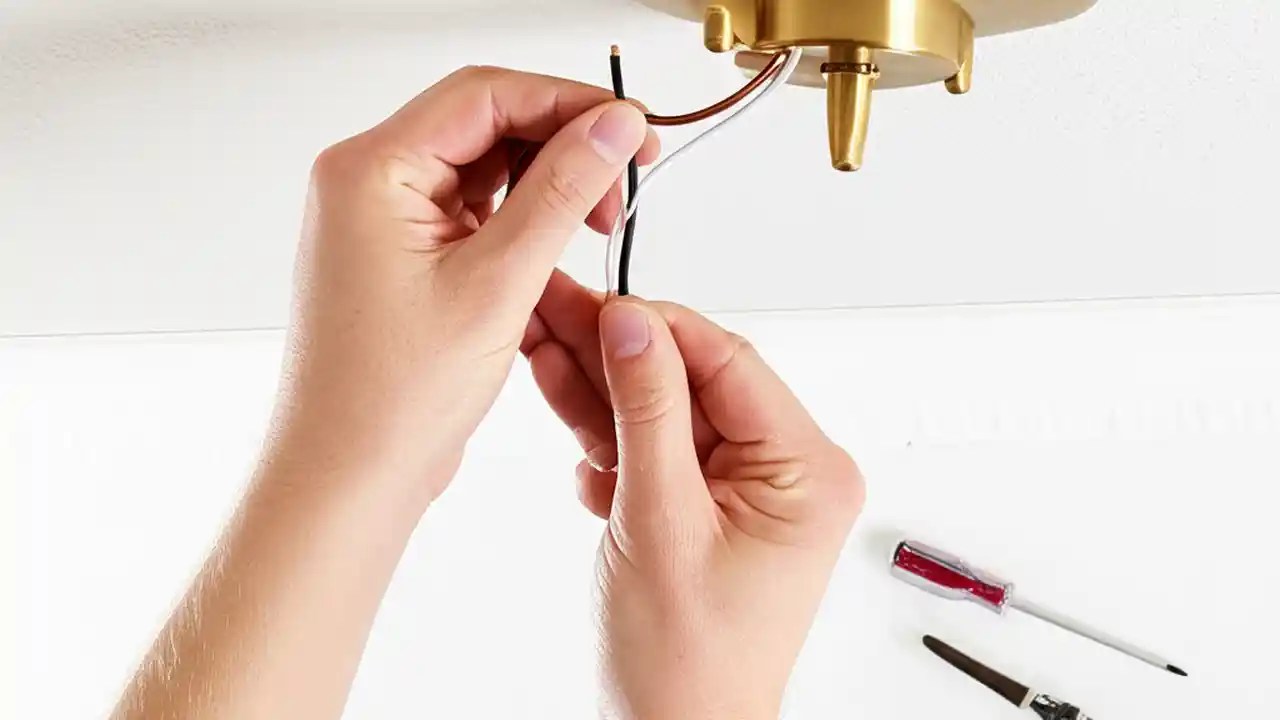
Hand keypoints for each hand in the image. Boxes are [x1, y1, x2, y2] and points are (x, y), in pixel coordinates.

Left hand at [271, 66, 658, 502]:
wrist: (346, 477)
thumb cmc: (390, 399)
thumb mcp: (497, 284)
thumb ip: (560, 192)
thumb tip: (612, 126)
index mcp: (370, 170)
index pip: (486, 94)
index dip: (569, 103)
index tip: (631, 130)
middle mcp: (367, 182)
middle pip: (485, 123)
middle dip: (562, 145)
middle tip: (625, 182)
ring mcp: (382, 219)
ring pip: (484, 168)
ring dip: (547, 186)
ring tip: (597, 225)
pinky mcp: (402, 254)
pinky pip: (472, 212)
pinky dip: (522, 223)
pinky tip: (559, 250)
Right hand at [523, 273, 865, 719]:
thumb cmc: (689, 664)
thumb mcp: (659, 520)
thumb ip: (646, 412)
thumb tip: (632, 324)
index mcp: (807, 473)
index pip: (728, 362)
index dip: (654, 325)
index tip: (593, 301)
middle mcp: (788, 474)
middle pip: (691, 382)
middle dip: (615, 356)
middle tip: (551, 314)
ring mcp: (746, 490)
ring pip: (666, 413)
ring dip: (603, 394)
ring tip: (543, 356)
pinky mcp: (709, 506)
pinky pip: (658, 450)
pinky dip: (611, 443)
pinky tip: (572, 431)